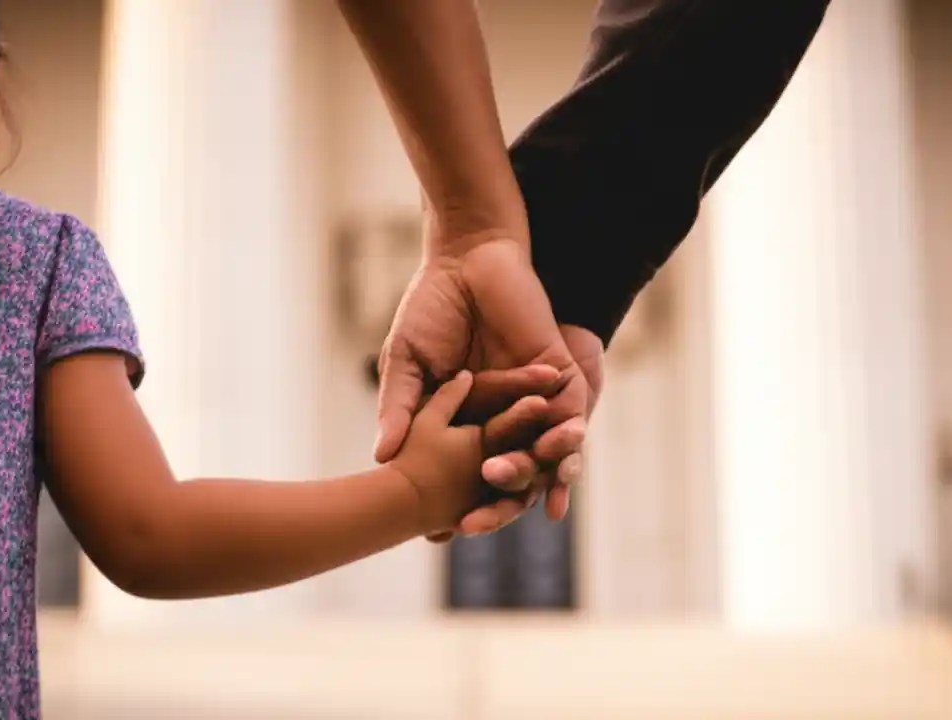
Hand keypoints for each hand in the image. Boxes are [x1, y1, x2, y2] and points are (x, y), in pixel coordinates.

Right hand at [375, 238, 591, 535]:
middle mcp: (501, 415)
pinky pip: (570, 423)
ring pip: (539, 455)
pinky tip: (560, 487)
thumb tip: (381, 457)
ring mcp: (532, 399)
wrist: (469, 258)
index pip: (463, 470)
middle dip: (492, 504)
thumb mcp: (407, 362)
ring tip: (518, 513)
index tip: (435, 531)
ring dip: (529, 484)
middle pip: (504, 471)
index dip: (452, 499)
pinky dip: (566, 455)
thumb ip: (400, 407)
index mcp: (465, 417)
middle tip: (472, 527)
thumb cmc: (431, 307)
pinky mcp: (559, 378)